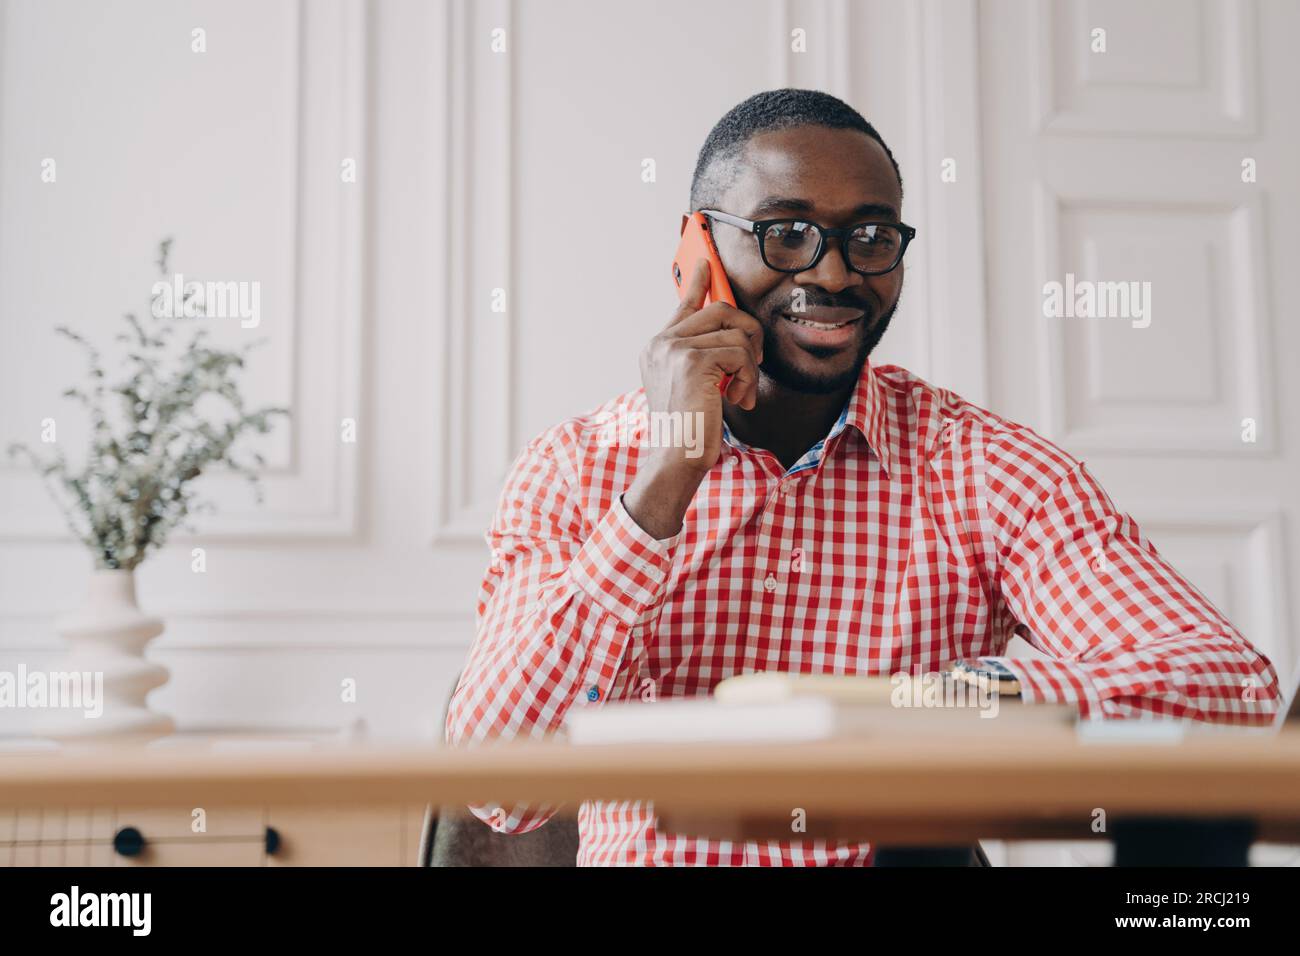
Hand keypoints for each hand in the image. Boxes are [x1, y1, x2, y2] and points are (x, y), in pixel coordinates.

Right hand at [622, 258, 763, 538]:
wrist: (675, 459)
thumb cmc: (689, 431)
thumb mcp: (695, 387)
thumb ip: (705, 357)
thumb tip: (734, 333)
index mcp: (657, 347)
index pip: (684, 305)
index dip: (698, 281)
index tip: (705, 258)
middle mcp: (661, 343)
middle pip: (720, 310)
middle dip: (748, 334)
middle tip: (751, 366)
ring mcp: (674, 348)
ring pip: (736, 333)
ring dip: (749, 367)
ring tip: (740, 393)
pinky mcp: (692, 360)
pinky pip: (740, 352)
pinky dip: (748, 377)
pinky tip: (737, 399)